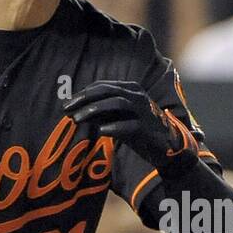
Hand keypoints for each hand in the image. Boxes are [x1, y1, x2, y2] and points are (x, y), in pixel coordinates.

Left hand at [64, 80, 196, 173]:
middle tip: (67, 109)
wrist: (165, 146)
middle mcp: (137, 96)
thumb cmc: (137, 130)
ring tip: (77, 119)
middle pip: (108, 91)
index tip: (67, 105)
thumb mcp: (116, 119)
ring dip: (95, 110)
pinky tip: (101, 131)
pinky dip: (114, 127)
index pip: (102, 86)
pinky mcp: (147, 128)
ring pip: (118, 103)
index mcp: (130, 90)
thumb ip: (99, 115)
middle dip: (85, 99)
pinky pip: (130, 125)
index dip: (83, 94)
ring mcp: (144, 111)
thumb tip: (74, 114)